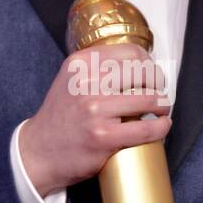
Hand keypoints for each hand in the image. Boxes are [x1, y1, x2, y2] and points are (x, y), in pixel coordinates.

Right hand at [19, 44, 170, 196]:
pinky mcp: (104, 136)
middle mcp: (87, 82)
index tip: (150, 76)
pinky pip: (147, 128)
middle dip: (158, 83)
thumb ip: (97, 68)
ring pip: (149, 99)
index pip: (131, 52)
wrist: (38, 151)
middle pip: (144, 72)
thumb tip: (139, 64)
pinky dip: (161, 127)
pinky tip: (161, 126)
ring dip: (163, 105)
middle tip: (159, 94)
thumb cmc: (61, 117)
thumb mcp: (70, 80)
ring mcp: (95, 109)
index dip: (148, 63)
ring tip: (161, 110)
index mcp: (81, 64)